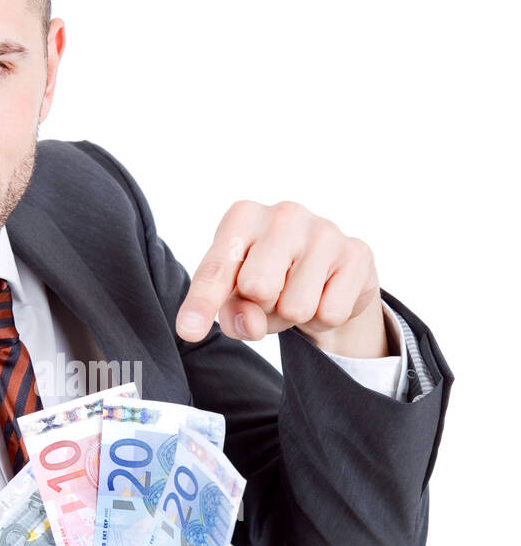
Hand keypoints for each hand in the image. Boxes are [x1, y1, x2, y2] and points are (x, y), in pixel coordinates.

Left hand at [175, 200, 388, 357]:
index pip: (217, 268)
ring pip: (296, 307)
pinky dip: (324, 318)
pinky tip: (325, 294)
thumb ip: (232, 313)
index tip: (188, 331)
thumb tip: (250, 324)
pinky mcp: (357, 252)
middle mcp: (283, 214)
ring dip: (294, 316)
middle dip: (261, 307)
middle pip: (257, 288)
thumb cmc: (269, 281)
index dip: (202, 302)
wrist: (327, 277)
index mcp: (242, 217)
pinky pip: (331, 313)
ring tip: (298, 294)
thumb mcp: (237, 298)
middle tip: (271, 296)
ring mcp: (324, 229)